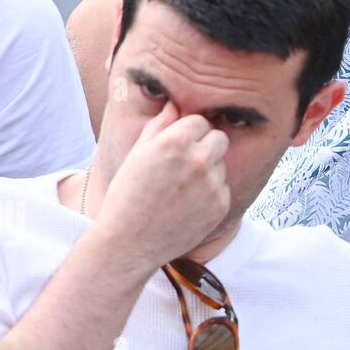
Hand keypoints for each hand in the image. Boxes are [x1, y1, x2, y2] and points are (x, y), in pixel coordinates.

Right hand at [92, 101, 231, 269]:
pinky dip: (210, 193)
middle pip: (219, 138)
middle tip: (185, 162)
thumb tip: (174, 105)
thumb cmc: (127, 196)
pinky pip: (222, 187)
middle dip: (205, 145)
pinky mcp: (220, 205)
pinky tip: (187, 204)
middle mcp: (198, 159)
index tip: (177, 145)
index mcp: (174, 141)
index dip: (188, 132)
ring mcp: (212, 183)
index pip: (199, 120)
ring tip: (181, 188)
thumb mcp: (136, 155)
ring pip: (221, 163)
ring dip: (208, 170)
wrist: (128, 244)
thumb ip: (159, 125)